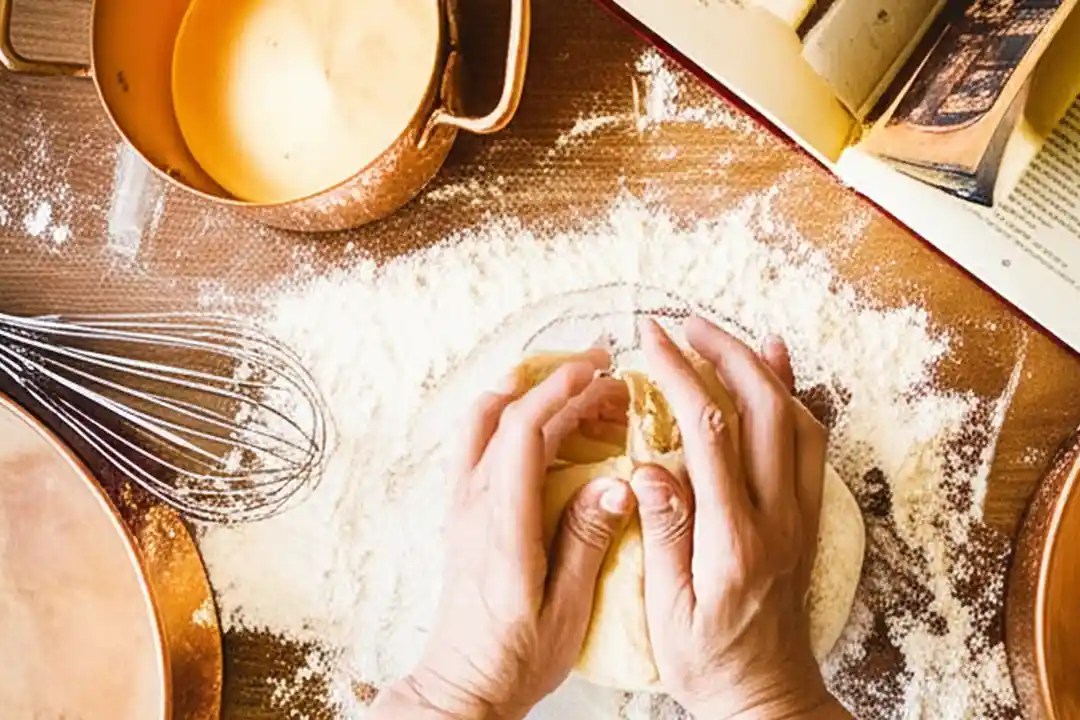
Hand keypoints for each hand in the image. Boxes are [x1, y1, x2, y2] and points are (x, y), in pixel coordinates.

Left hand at [371, 349, 634, 719]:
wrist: (464, 682)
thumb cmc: (515, 657)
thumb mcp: (566, 608)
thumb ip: (588, 541)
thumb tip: (618, 484)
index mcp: (502, 524)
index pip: (524, 431)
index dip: (561, 389)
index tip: (600, 369)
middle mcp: (473, 504)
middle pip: (506, 413)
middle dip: (558, 382)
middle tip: (607, 376)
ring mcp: (462, 503)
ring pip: (484, 420)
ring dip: (529, 391)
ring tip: (578, 387)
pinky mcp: (463, 510)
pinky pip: (478, 440)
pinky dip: (512, 413)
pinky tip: (546, 420)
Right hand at [633, 317, 846, 719]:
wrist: (767, 696)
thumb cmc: (710, 662)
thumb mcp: (668, 611)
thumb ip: (664, 534)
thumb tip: (650, 468)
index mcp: (734, 537)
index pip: (710, 432)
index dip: (681, 374)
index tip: (653, 340)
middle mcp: (777, 516)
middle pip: (762, 409)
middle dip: (723, 353)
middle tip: (685, 324)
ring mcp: (799, 514)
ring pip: (796, 419)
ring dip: (762, 369)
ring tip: (727, 335)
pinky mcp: (807, 518)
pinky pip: (812, 446)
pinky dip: (796, 401)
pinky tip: (777, 375)